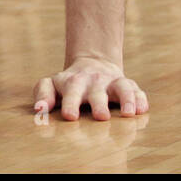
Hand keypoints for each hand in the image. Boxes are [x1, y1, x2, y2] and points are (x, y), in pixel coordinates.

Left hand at [33, 57, 148, 121]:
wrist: (93, 64)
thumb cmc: (69, 84)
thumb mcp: (52, 85)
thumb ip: (43, 95)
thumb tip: (39, 110)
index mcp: (70, 82)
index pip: (68, 91)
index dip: (68, 103)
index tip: (69, 116)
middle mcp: (91, 81)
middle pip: (95, 92)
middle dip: (97, 103)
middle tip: (100, 117)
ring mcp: (110, 82)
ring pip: (120, 88)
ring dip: (125, 100)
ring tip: (128, 114)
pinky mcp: (126, 85)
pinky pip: (136, 90)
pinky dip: (139, 99)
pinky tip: (141, 110)